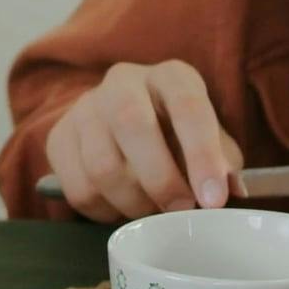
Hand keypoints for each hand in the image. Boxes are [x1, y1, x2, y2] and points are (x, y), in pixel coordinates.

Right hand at [41, 60, 242, 222]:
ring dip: (133, 203)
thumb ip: (223, 163)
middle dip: (160, 180)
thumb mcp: (211, 140)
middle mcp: (122, 82)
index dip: (202, 154)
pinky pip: (78, 189)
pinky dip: (105, 211)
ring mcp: (84, 108)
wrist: (122, 121)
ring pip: (101, 165)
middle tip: (180, 212)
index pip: (187, 105)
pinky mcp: (58, 138)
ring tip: (152, 213)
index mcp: (170, 76)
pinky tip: (122, 208)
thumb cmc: (178, 135)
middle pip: (132, 126)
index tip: (214, 199)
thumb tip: (231, 191)